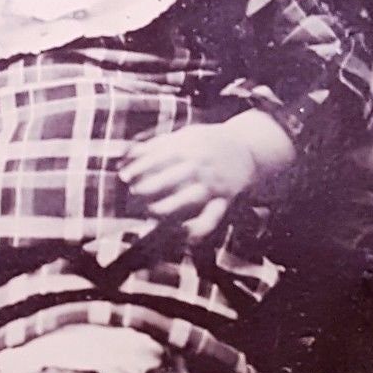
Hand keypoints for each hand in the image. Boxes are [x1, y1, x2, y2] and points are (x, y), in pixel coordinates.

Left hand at [119, 112, 295, 240]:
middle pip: (174, 175)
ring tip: (152, 211)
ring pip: (192, 197)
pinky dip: (200, 229)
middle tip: (135, 193)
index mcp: (190, 147)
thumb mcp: (184, 136)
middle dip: (151, 186)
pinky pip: (213, 217)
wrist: (248, 148)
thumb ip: (157, 145)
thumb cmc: (208, 143)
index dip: (139, 167)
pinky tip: (184, 236)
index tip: (124, 176)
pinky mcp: (225, 199)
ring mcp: (214, 183)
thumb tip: (128, 154)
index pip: (160, 156)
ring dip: (171, 206)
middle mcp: (202, 165)